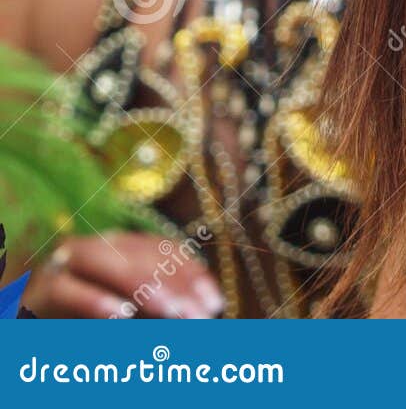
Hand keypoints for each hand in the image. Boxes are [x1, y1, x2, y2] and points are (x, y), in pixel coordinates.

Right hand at [22, 232, 224, 318]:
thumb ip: (157, 306)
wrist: (30, 318)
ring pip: (109, 264)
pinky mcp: (43, 288)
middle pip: (141, 254)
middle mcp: (97, 246)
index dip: (192, 274)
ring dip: (145, 289)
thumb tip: (202, 310)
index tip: (215, 303)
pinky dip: (96, 302)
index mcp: (120, 246)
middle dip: (175, 284)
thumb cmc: (84, 320)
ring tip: (175, 313)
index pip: (164, 250)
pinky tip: (122, 317)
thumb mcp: (129, 310)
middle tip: (200, 315)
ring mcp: (68, 263)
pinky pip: (70, 291)